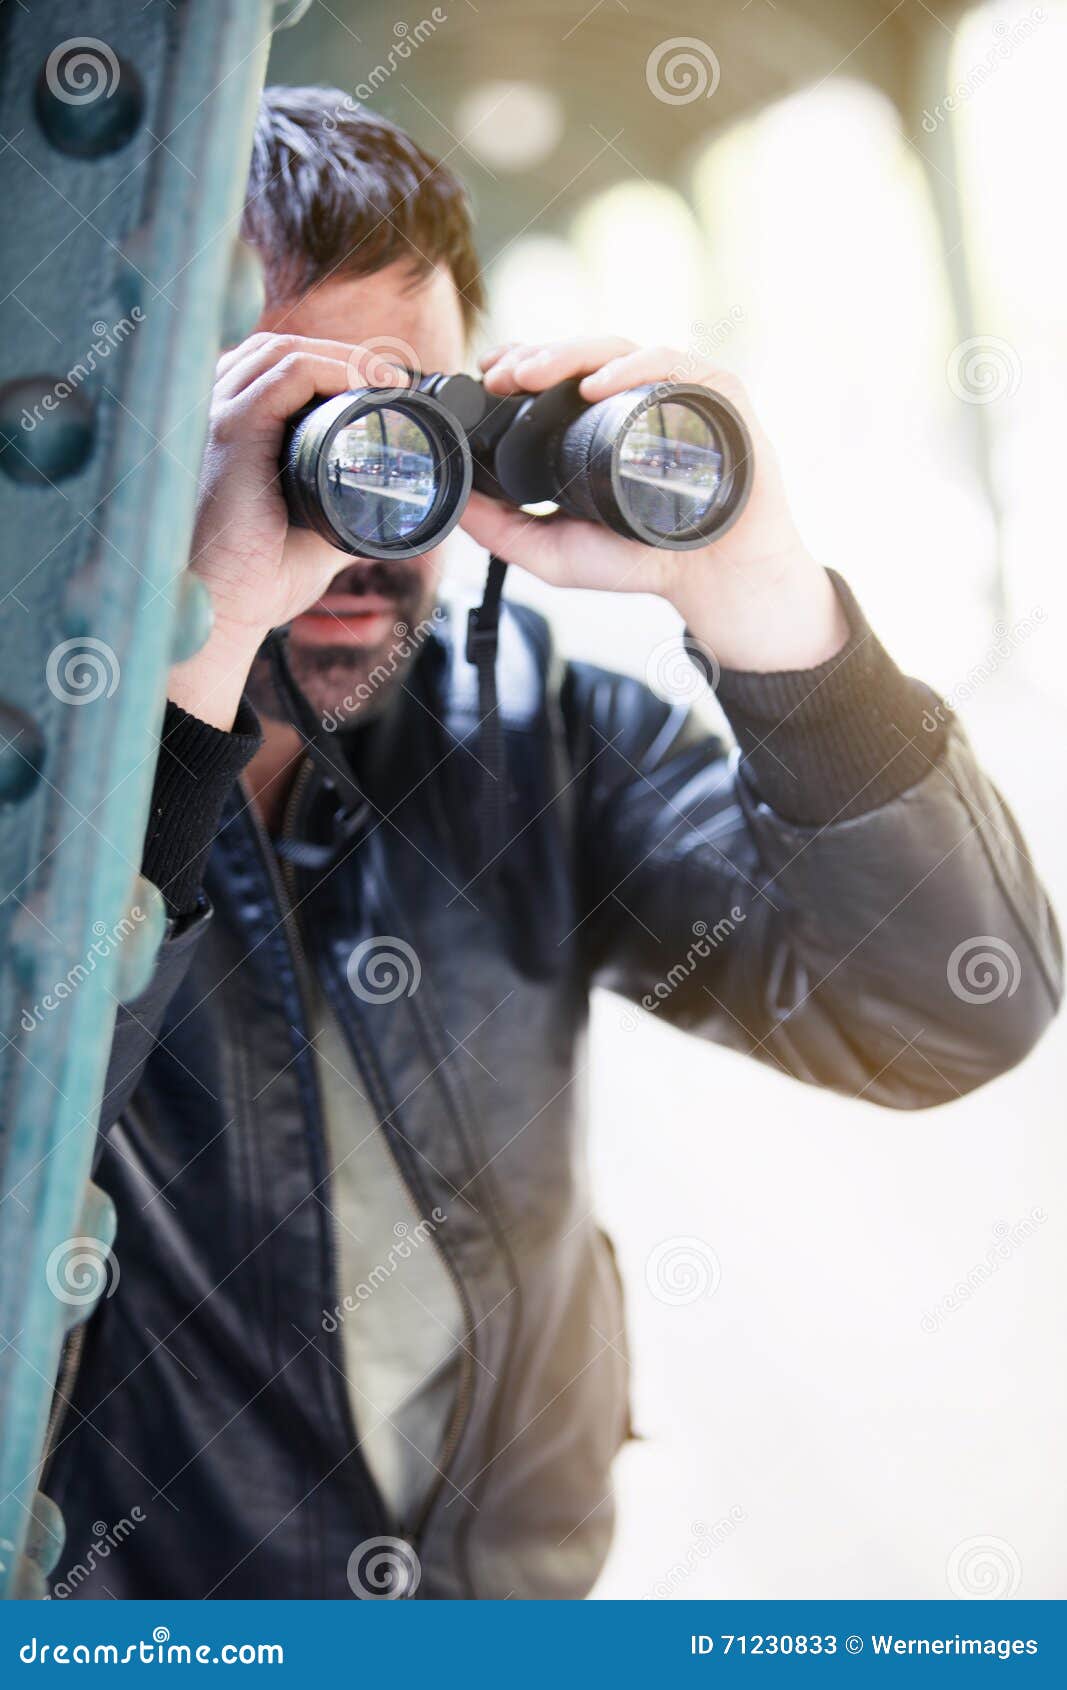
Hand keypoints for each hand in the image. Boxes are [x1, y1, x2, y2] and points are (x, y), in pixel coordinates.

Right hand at [170, 332, 407, 728]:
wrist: (223, 616)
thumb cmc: (253, 582)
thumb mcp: (312, 533)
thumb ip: (340, 507)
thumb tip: (388, 500)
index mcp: (224, 433)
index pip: (268, 371)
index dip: (324, 365)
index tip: (378, 388)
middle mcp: (213, 416)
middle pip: (274, 350)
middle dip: (338, 354)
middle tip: (391, 381)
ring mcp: (217, 418)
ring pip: (281, 351)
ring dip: (342, 356)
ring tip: (386, 381)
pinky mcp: (231, 432)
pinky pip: (286, 373)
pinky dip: (332, 368)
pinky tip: (367, 386)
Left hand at [461, 336, 847, 672]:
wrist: (712, 584)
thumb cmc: (643, 562)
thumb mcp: (554, 553)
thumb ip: (502, 532)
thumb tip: (452, 503)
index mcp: (605, 420)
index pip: (559, 373)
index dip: (522, 363)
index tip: (486, 377)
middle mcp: (641, 398)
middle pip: (584, 355)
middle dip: (536, 356)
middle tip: (500, 375)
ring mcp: (680, 395)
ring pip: (622, 349)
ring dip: (572, 353)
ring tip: (532, 373)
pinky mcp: (719, 400)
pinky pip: (675, 367)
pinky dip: (634, 367)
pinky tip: (597, 383)